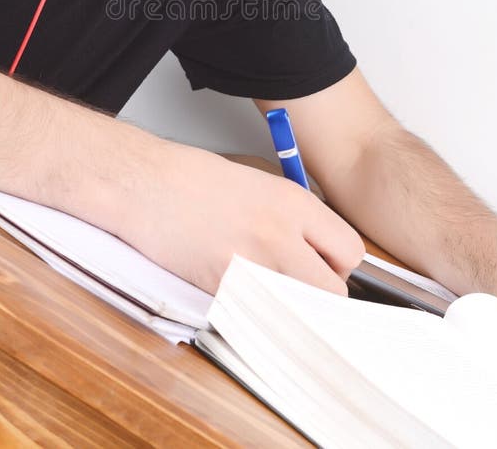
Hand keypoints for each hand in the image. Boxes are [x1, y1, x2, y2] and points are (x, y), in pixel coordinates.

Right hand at [104, 143, 364, 295]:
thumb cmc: (193, 180)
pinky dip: (253, 313)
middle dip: (320, 295)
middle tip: (298, 285)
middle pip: (333, 292)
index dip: (337, 264)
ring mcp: (252, 266)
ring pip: (299, 312)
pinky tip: (236, 291)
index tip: (322, 265)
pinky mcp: (222, 291)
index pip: (350, 252)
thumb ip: (293, 217)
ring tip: (267, 290)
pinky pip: (258, 317)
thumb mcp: (257, 183)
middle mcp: (280, 236)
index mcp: (293, 204)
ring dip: (290, 308)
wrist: (146, 185)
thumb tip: (316, 250)